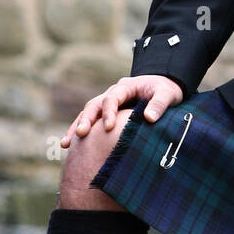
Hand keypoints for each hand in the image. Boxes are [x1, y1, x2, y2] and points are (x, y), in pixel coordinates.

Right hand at [59, 75, 184, 147]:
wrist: (163, 88)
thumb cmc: (166, 91)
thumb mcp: (168, 94)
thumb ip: (159, 104)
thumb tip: (148, 118)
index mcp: (125, 87)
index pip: (112, 98)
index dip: (109, 112)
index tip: (108, 128)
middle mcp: (112, 94)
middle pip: (94, 105)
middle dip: (86, 120)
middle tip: (81, 135)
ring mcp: (107, 104)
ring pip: (87, 114)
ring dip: (76, 128)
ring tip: (66, 144)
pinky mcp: (106, 115)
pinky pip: (90, 122)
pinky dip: (79, 132)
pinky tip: (69, 146)